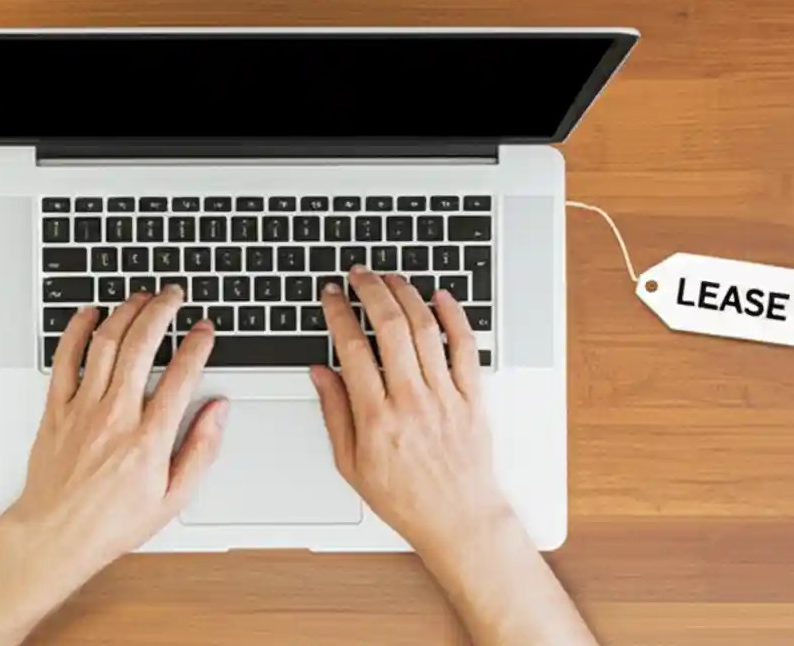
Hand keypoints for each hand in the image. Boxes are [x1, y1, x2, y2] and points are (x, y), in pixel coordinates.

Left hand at [4, 287, 227, 582]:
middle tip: (174, 296)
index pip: (181, 376)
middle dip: (162, 311)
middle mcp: (116, 417)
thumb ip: (200, 449)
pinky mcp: (56, 410)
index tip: (205, 330)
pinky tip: (90, 315)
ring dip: (126, 312)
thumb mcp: (173, 497)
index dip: (198, 345)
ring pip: (105, 343)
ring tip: (141, 297)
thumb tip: (218, 411)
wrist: (55, 535)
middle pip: (141, 345)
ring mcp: (83, 409)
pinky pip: (65, 359)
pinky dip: (77, 330)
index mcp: (149, 439)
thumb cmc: (112, 522)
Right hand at [309, 266, 507, 553]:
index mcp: (376, 418)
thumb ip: (335, 413)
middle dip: (370, 290)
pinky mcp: (472, 397)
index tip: (331, 295)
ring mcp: (445, 396)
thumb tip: (321, 372)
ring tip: (391, 277)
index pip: (352, 348)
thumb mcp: (351, 464)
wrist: (458, 518)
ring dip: (406, 294)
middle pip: (389, 327)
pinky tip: (441, 297)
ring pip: (425, 329)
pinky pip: (465, 347)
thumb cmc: (405, 497)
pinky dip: (454, 316)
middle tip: (359, 274)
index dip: (338, 313)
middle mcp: (411, 401)